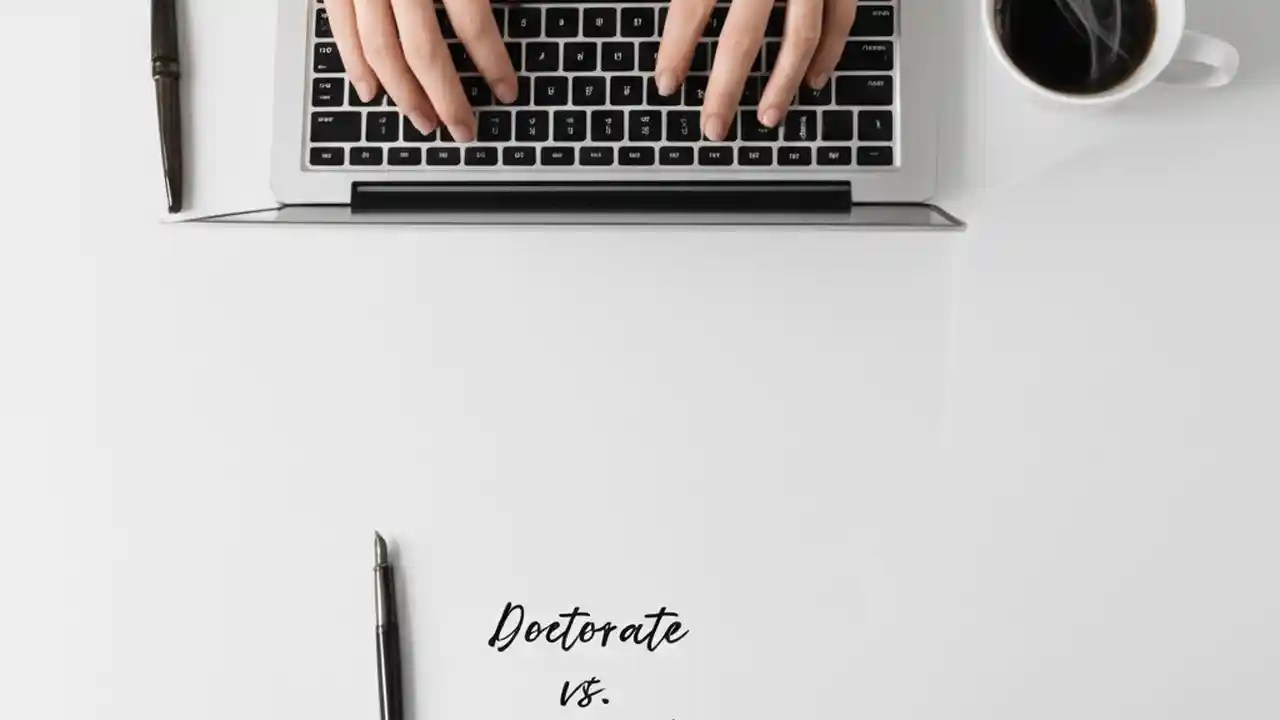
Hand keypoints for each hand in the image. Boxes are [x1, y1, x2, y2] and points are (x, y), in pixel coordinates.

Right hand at [326, 0, 517, 141]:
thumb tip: (510, 10)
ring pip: (382, 52)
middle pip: (425, 53)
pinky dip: (355, 67)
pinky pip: (342, 32)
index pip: (473, 24)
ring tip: (424, 122)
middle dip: (446, 99)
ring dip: (404, 95)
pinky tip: (371, 92)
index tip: (507, 91)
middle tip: (462, 129)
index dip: (493, 63)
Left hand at [655, 0, 857, 140]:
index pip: (692, 8)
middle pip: (742, 37)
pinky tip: (813, 82)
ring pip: (800, 38)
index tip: (666, 85)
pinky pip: (842, 19)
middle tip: (713, 126)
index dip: (675, 50)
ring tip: (768, 119)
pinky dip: (830, 54)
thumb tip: (677, 18)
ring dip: (782, 85)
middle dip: (725, 89)